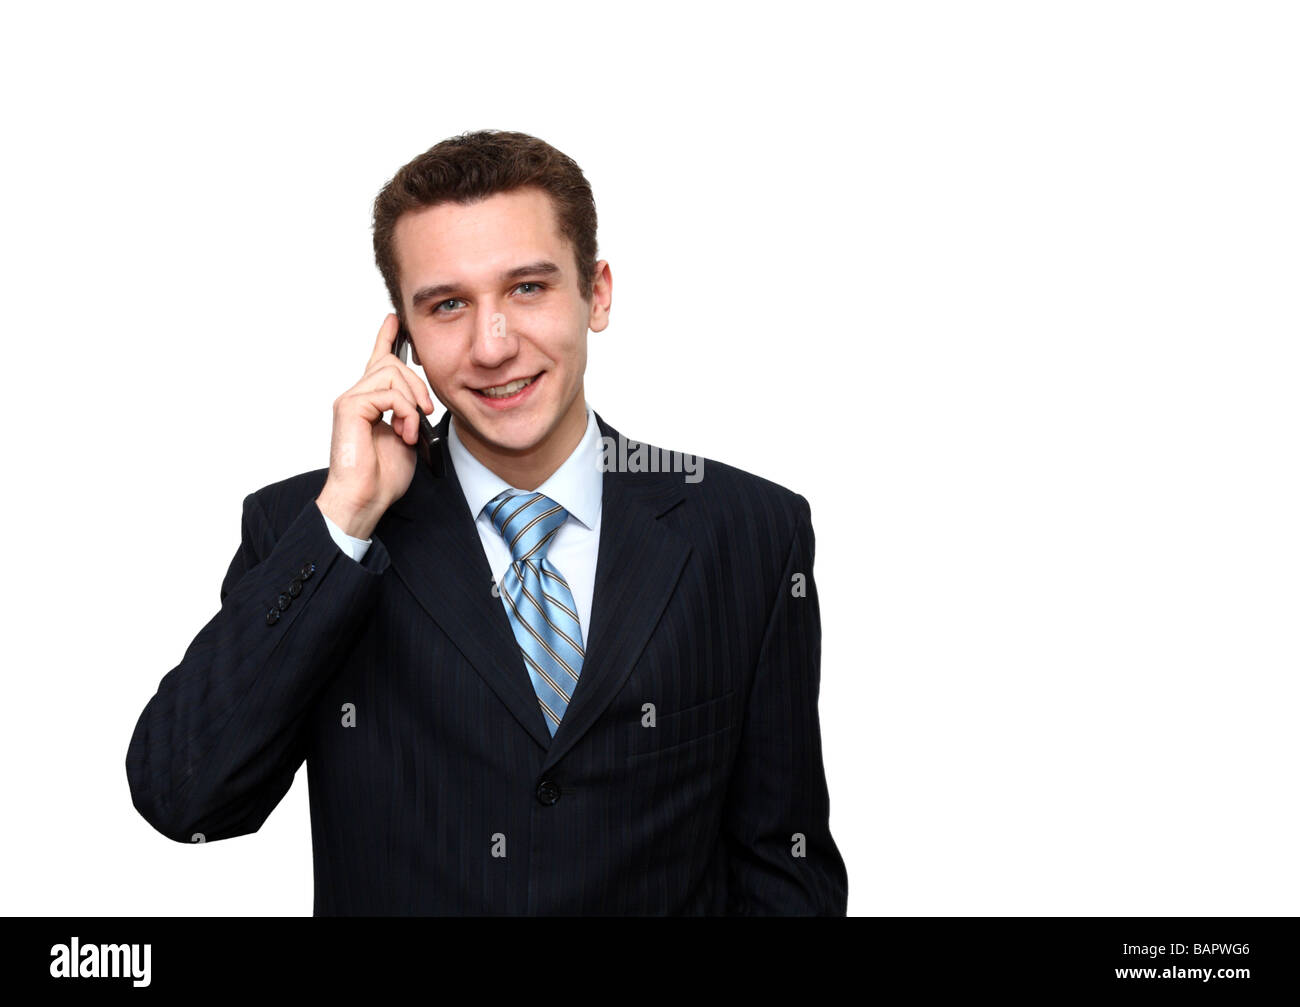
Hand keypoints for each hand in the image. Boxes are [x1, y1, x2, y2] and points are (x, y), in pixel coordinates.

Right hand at [315, 314, 435, 538]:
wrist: (364, 499)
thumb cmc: (382, 476)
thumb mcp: (406, 436)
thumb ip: (410, 412)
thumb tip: (421, 400)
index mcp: (370, 402)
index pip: (378, 361)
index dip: (387, 338)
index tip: (395, 320)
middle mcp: (357, 396)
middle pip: (392, 363)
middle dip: (417, 383)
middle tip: (425, 411)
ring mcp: (351, 399)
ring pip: (392, 374)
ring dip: (413, 401)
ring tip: (411, 428)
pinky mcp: (350, 407)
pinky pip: (389, 393)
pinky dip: (405, 412)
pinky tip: (403, 432)